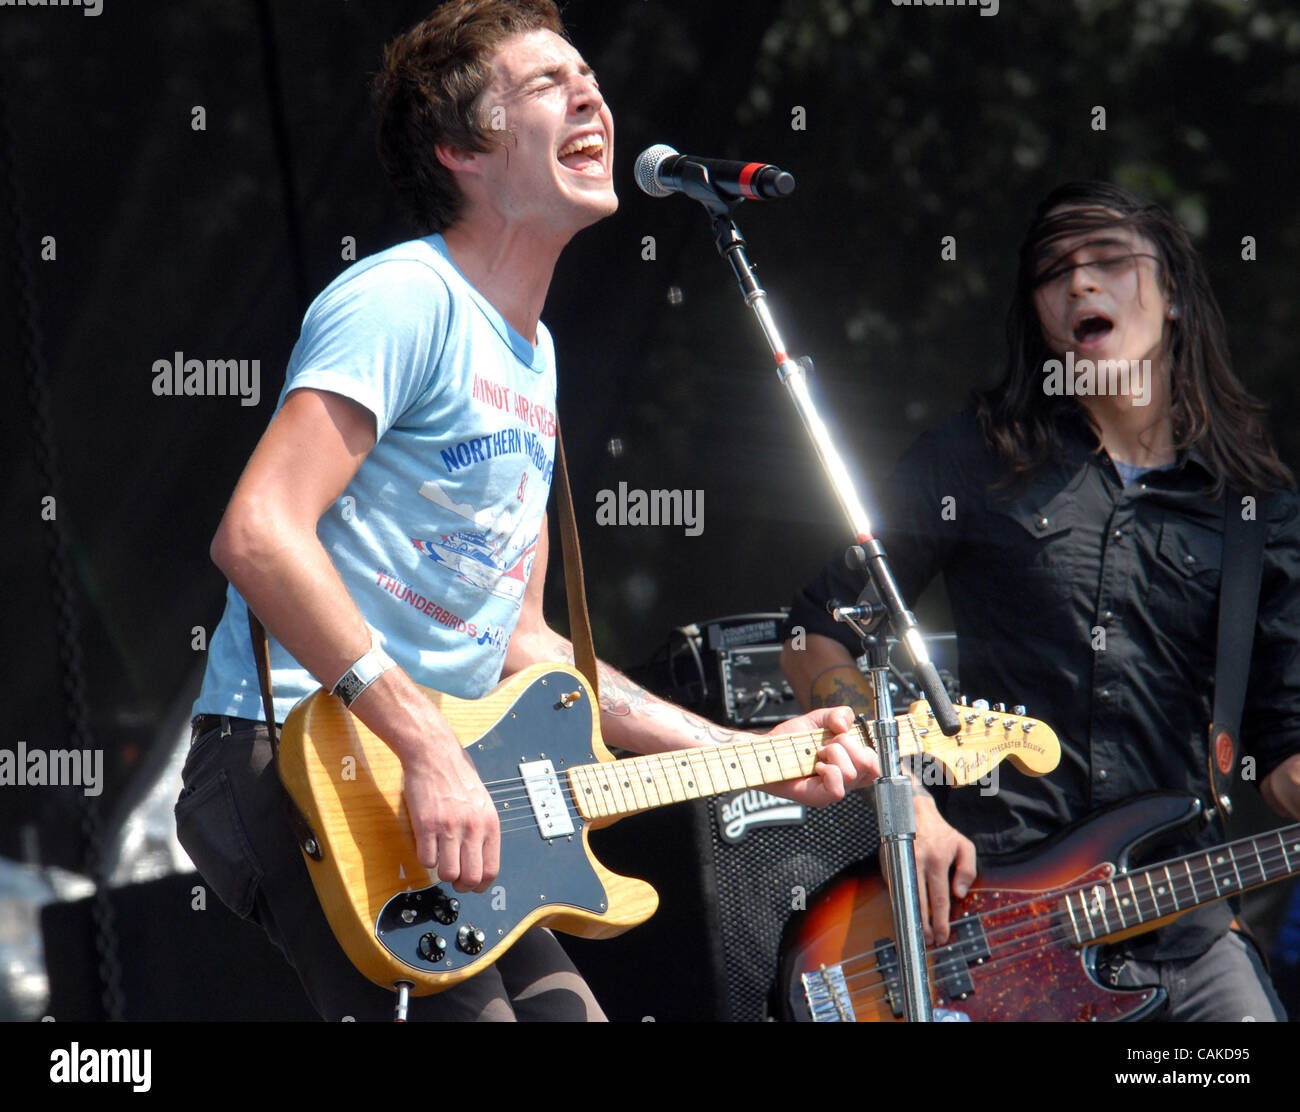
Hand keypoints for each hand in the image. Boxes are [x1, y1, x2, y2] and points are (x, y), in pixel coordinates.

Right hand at [401, 731, 500, 892]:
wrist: (435, 754)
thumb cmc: (458, 776)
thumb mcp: (483, 803)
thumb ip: (483, 830)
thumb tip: (481, 859)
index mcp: (490, 823)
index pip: (491, 869)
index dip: (480, 885)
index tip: (472, 886)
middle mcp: (472, 827)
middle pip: (471, 877)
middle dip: (462, 885)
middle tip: (455, 879)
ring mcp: (449, 827)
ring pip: (448, 873)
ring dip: (443, 874)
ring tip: (441, 862)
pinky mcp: (426, 825)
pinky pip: (426, 860)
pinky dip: (426, 860)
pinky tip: (428, 848)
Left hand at [763, 705, 881, 807]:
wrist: (768, 750)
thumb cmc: (793, 740)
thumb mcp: (820, 718)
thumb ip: (839, 714)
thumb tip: (846, 725)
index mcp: (853, 761)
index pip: (881, 762)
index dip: (873, 748)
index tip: (852, 737)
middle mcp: (848, 777)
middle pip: (871, 764)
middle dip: (848, 744)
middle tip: (829, 744)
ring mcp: (834, 789)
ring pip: (851, 773)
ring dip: (832, 755)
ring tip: (818, 754)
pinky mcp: (819, 798)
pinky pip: (837, 790)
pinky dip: (827, 771)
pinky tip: (816, 767)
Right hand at [908, 795, 977, 944]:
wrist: (913, 809)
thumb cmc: (941, 831)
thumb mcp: (964, 846)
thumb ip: (967, 870)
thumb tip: (958, 894)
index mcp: (936, 860)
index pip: (940, 898)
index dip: (941, 920)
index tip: (943, 936)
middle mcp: (917, 862)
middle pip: (920, 901)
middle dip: (924, 925)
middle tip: (929, 940)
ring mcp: (899, 861)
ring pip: (905, 896)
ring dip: (910, 916)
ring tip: (917, 932)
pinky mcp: (888, 861)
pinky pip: (894, 886)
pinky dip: (900, 901)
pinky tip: (907, 911)